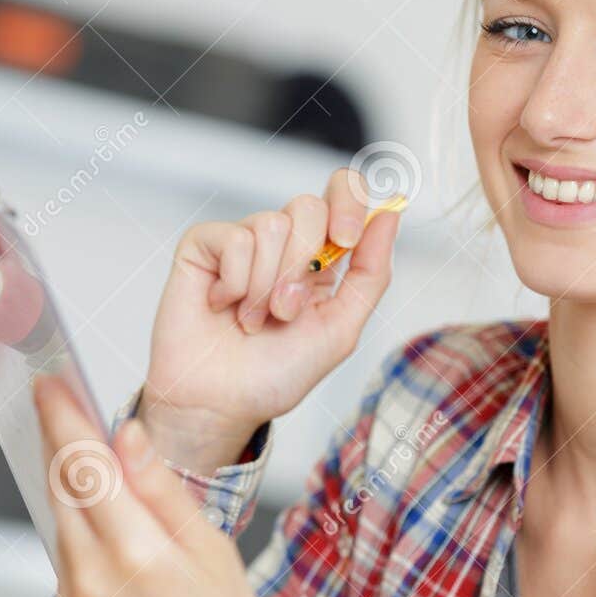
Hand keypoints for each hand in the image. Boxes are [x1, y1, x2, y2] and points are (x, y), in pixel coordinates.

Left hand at [34, 372, 306, 596]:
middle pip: (60, 487)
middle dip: (59, 439)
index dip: (62, 416)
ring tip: (82, 444)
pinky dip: (76, 521)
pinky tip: (97, 510)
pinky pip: (67, 553)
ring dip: (66, 479)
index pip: (83, 464)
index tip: (48, 382)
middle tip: (59, 398)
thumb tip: (128, 437)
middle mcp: (91, 578)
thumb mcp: (215, 554)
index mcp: (134, 553)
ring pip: (60, 519)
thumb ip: (164, 490)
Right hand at [141, 167, 398, 473]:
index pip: (343, 193)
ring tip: (251, 320)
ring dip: (265, 286)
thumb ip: (371, 272)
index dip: (349, 203)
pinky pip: (234, 238)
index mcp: (321, 257)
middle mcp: (283, 243)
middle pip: (308, 207)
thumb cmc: (276, 373)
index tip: (345, 240)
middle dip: (301, 266)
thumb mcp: (340, 329)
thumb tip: (391, 213)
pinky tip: (221, 305)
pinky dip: (234, 283)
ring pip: (270, 224)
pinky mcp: (204, 245)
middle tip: (285, 312)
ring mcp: (242, 240)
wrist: (219, 403)